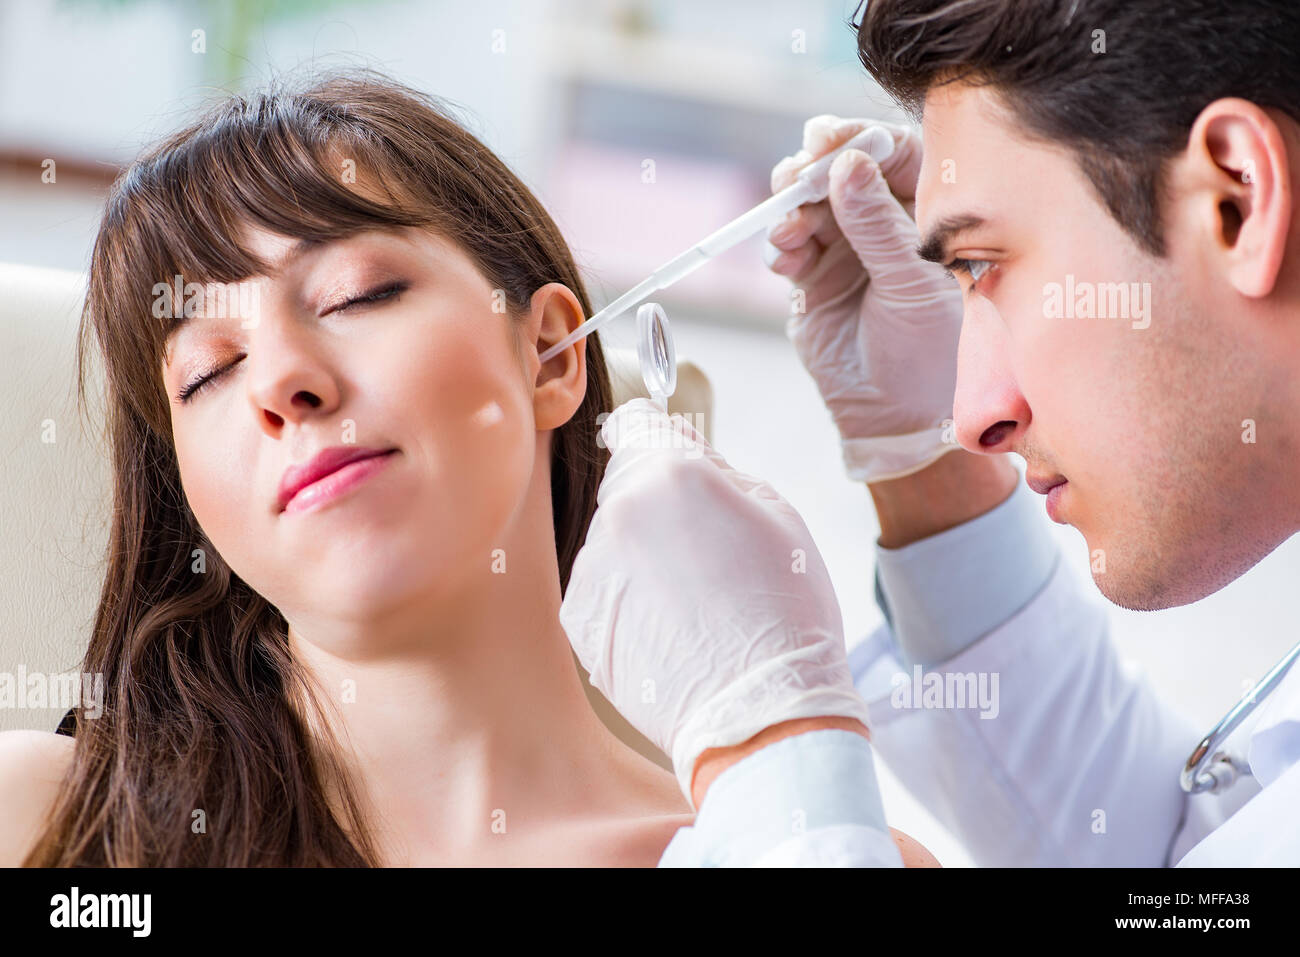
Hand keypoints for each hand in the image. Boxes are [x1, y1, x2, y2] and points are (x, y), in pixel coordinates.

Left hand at [559, 398, 871, 806]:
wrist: (759, 711)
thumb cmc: (784, 613)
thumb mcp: (778, 515)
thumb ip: (718, 468)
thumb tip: (679, 442)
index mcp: (670, 474)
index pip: (635, 424)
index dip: (657, 441)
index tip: (669, 463)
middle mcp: (618, 512)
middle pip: (627, 487)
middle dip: (660, 508)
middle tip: (708, 556)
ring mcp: (592, 567)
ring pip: (614, 541)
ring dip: (642, 557)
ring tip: (693, 605)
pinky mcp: (580, 618)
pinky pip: (603, 589)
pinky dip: (627, 601)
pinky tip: (670, 630)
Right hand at [766, 114, 962, 483]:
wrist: (899, 413)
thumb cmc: (931, 347)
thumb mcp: (912, 279)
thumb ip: (876, 222)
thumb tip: (847, 163)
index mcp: (924, 211)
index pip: (892, 153)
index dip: (861, 140)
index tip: (832, 140)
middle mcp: (883, 221)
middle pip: (841, 169)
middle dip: (813, 169)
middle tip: (797, 176)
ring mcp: (845, 247)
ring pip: (807, 203)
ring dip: (790, 208)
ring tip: (789, 230)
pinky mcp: (813, 276)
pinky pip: (787, 244)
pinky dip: (781, 246)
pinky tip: (787, 261)